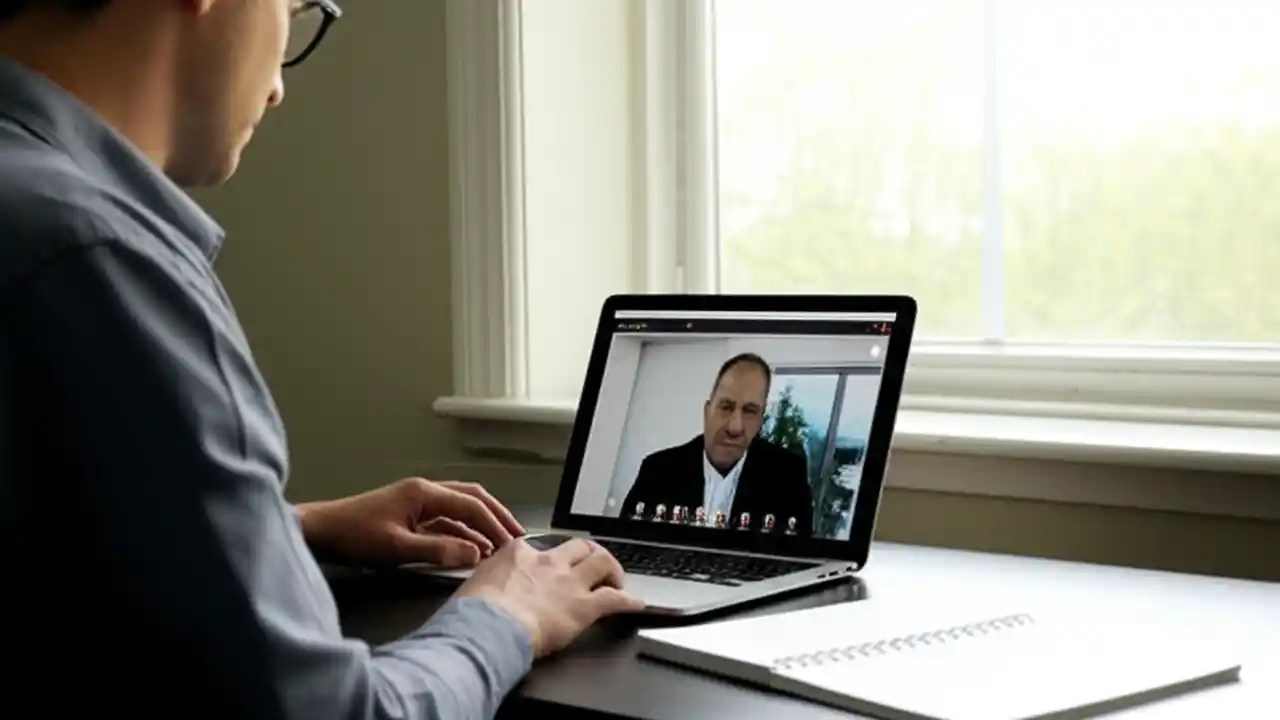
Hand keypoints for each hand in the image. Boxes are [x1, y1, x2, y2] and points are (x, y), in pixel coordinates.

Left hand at [297, 478, 525, 567]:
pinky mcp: (409, 515)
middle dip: (495, 515)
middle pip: (471, 497)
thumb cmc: (355, 536)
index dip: (493, 523)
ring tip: (500, 542)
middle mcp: (424, 491)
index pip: (470, 505)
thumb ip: (438, 551)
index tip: (511, 542)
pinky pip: (444, 520)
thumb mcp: (397, 548)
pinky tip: (470, 547)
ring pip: (459, 507)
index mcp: (423, 493)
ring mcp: (416, 502)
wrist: (321, 532)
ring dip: (480, 523)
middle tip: (517, 534)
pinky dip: (461, 532)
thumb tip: (475, 553)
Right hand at [456, 537, 645, 657]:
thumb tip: (483, 592)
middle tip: (592, 565)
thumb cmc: (473, 612)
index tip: (546, 567)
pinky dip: (629, 601)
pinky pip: (614, 599)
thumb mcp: (473, 585)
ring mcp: (568, 582)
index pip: (538, 546)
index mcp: (518, 553)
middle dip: (588, 553)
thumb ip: (486, 582)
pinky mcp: (583, 607)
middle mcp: (548, 562)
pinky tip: (636, 604)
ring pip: (601, 562)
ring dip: (612, 569)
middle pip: (578, 546)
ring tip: (616, 580)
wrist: (487, 626)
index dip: (545, 557)